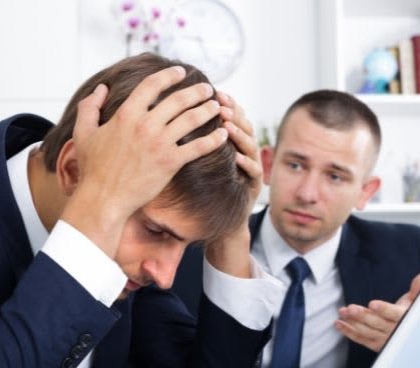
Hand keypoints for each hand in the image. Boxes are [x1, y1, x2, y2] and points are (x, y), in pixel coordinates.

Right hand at [61, 66, 227, 256]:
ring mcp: (159, 143)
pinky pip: (198, 147)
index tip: (180, 71)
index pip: (152, 85)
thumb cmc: (93, 168)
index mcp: (126, 114)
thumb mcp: (84, 133)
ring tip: (217, 106)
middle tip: (208, 89)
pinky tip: (223, 134)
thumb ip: (89, 107)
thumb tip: (102, 89)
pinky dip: (213, 139)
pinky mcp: (170, 162)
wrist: (103, 199)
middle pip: (178, 100)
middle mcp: (145, 125)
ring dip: (207, 110)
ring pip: (191, 119)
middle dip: (196, 91)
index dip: (168, 75)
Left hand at [204, 91, 261, 277]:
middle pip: (243, 124)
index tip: (211, 92)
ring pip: (250, 145)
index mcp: (228, 142)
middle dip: (233, 113)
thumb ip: (187, 139)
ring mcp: (251, 167)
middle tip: (220, 104)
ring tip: (228, 127)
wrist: (220, 224)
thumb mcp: (194, 161)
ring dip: (240, 134)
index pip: (228, 115)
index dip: (223, 103)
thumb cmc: (204, 191)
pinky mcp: (254, 186)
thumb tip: (165, 117)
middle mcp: (243, 150)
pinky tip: (239, 158)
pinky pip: (254, 172)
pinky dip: (247, 164)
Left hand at [335, 272, 419, 351]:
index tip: (372, 304)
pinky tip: (339, 324)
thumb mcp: (415, 300)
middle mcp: (394, 331)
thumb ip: (418, 289)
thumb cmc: (410, 312)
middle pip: (377, 323)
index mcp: (405, 318)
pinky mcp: (376, 345)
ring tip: (342, 312)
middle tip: (350, 308)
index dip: (383, 309)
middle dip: (362, 316)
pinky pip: (361, 339)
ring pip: (367, 332)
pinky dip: (349, 332)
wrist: (409, 333)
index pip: (394, 314)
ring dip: (353, 323)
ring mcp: (384, 340)